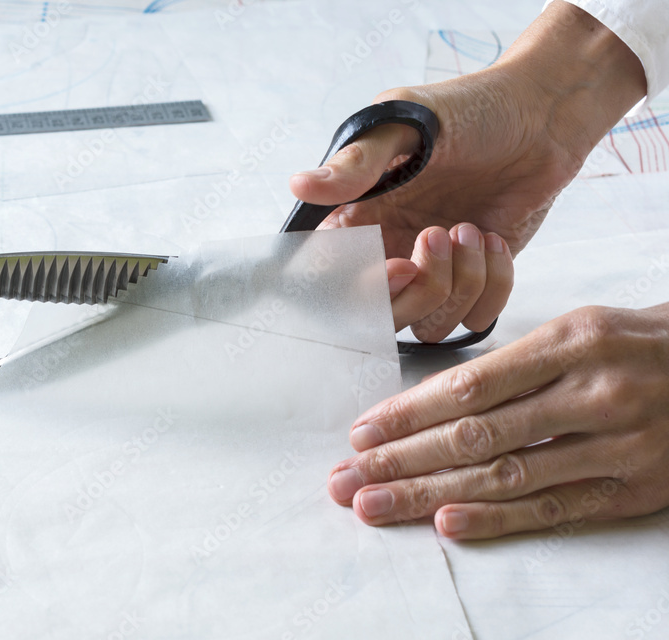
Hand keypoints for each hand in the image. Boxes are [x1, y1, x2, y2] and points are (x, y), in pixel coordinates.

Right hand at [290, 2, 645, 339]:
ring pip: (429, 325)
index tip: (397, 263)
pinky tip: (495, 240)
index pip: (329, 282)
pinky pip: (475, 320)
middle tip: (437, 235)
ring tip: (472, 228)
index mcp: (357, 219)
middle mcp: (388, 252)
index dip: (358, 289)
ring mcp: (432, 272)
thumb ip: (357, 163)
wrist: (544, 114)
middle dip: (416, 292)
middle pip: (379, 319)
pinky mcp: (475, 281)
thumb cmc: (471, 109)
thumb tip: (300, 185)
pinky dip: (493, 287)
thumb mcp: (407, 123)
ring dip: (459, 283)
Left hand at [327, 304, 668, 538]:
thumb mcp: (574, 331)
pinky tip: (447, 524)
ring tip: (377, 505)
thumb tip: (425, 407)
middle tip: (347, 480)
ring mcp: (619, 443)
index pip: (468, 386)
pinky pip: (556, 508)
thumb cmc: (631, 346)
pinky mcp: (636, 487)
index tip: (361, 435)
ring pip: (507, 476)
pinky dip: (497, 519)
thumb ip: (508, 368)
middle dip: (402, 460)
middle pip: (476, 435)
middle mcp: (593, 391)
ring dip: (431, 494)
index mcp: (569, 342)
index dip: (408, 414)